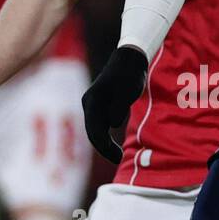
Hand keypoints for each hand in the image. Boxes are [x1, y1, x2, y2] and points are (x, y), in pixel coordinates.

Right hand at [82, 46, 147, 162]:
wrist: (129, 60)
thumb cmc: (129, 74)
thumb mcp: (127, 90)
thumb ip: (119, 106)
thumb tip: (112, 124)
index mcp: (93, 100)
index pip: (94, 129)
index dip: (104, 146)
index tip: (117, 157)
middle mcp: (89, 104)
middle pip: (92, 132)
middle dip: (104, 148)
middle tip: (118, 159)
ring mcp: (94, 106)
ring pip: (96, 130)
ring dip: (105, 144)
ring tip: (118, 156)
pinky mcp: (100, 107)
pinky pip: (101, 126)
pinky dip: (107, 137)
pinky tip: (116, 146)